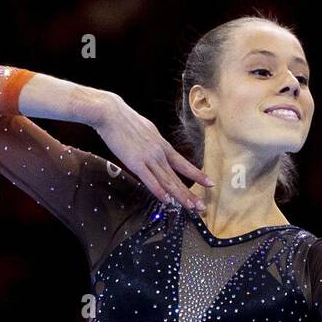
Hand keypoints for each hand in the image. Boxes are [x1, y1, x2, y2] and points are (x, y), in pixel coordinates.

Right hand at [92, 95, 213, 210]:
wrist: (111, 113)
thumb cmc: (125, 120)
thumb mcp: (147, 130)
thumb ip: (153, 143)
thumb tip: (157, 149)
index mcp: (162, 145)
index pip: (183, 164)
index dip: (197, 174)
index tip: (210, 183)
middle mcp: (159, 153)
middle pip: (177, 177)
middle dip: (191, 194)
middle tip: (202, 207)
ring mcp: (148, 158)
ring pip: (167, 181)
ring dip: (180, 196)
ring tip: (191, 208)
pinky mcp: (135, 162)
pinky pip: (149, 179)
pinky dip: (159, 191)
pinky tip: (166, 200)